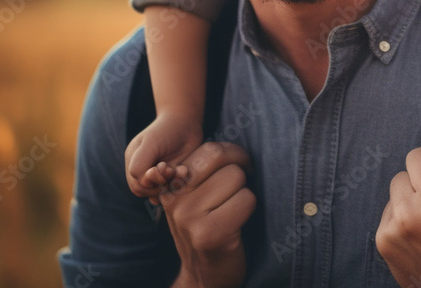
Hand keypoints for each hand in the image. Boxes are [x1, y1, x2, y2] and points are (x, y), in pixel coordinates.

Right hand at [125, 111, 203, 199]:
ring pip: (160, 193)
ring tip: (182, 170)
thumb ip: (140, 162)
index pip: (137, 184)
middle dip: (162, 184)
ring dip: (173, 185)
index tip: (165, 167)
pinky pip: (172, 191)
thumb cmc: (167, 129)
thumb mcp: (151, 142)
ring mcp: (158, 175)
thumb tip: (142, 180)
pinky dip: (179, 185)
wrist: (186, 122)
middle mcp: (144, 170)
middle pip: (147, 191)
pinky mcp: (172, 177)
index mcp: (133, 161)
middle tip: (174, 170)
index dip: (150, 181)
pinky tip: (185, 172)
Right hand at [161, 142, 255, 287]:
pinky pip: (246, 199)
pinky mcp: (211, 233)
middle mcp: (176, 200)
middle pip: (220, 158)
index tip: (237, 163)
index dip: (231, 152)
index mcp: (171, 187)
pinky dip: (249, 207)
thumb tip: (220, 146)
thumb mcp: (193, 201)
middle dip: (241, 163)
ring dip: (244, 190)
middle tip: (246, 174)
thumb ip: (198, 174)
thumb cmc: (206, 229)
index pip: (207, 150)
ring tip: (234, 206)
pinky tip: (238, 222)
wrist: (204, 277)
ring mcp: (191, 218)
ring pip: (236, 177)